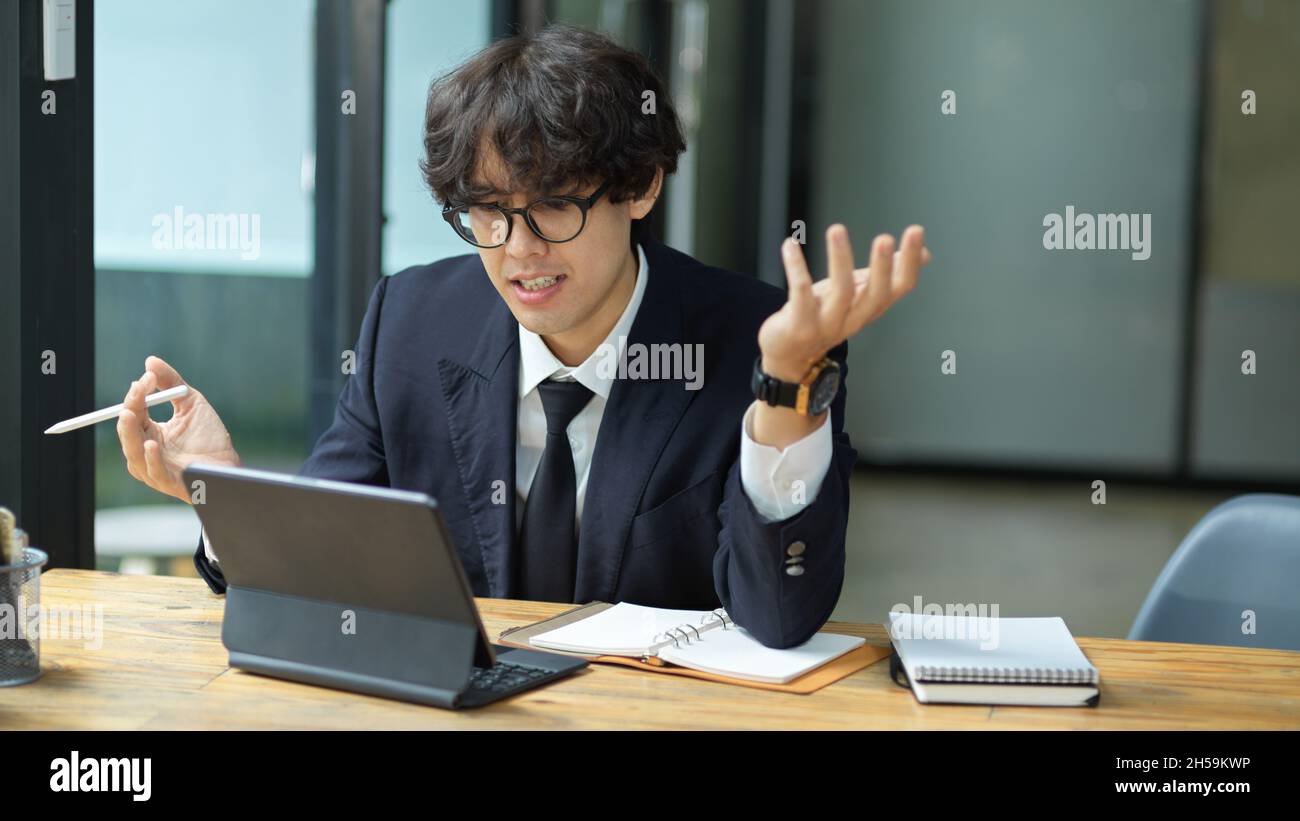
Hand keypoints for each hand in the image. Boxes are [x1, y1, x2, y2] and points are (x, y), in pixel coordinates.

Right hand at [116, 356, 240, 503]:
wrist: (228, 464)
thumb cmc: (209, 436)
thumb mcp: (191, 402)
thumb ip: (172, 382)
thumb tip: (150, 361)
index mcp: (147, 432)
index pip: (134, 411)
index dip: (137, 394)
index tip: (147, 377)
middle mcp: (144, 451)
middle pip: (128, 430)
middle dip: (131, 409)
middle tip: (138, 392)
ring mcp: (153, 468)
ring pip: (134, 452)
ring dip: (131, 433)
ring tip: (132, 413)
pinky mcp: (167, 482)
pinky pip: (154, 472)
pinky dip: (151, 459)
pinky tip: (152, 445)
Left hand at [758, 224, 930, 381]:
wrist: (790, 356)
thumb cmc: (825, 317)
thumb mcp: (858, 294)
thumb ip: (886, 273)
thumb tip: (925, 253)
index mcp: (870, 307)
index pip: (900, 288)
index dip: (910, 262)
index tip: (915, 231)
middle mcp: (853, 318)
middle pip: (875, 295)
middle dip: (882, 267)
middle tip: (885, 238)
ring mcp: (826, 325)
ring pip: (841, 293)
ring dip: (840, 260)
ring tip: (837, 229)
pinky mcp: (799, 326)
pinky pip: (800, 295)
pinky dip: (796, 268)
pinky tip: (790, 245)